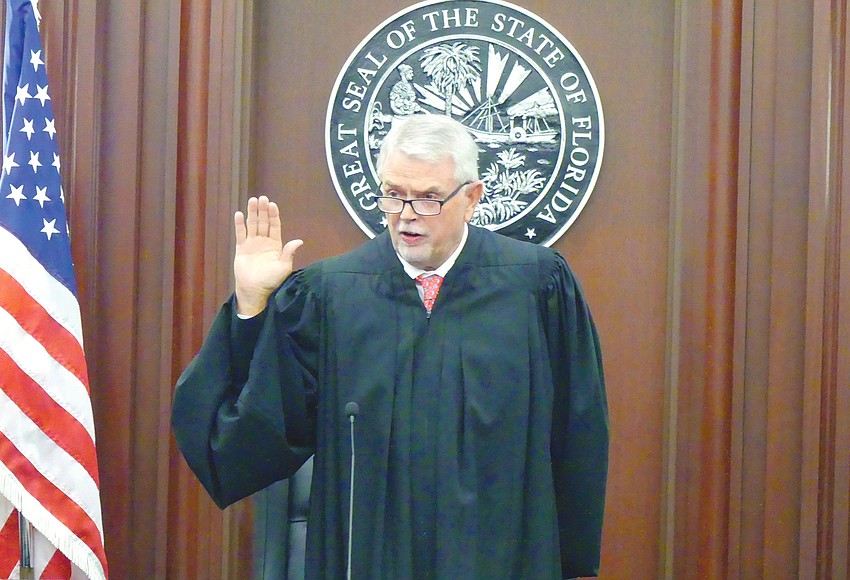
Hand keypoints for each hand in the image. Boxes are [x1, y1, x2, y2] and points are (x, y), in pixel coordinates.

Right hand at [233, 196, 302, 315]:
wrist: (255, 290)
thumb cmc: (271, 280)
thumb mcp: (283, 267)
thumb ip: (289, 253)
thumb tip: (299, 241)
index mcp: (275, 245)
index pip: (274, 226)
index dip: (273, 215)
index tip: (272, 204)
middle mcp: (263, 241)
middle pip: (263, 222)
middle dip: (263, 210)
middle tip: (262, 198)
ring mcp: (252, 244)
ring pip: (252, 225)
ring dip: (252, 213)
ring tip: (252, 201)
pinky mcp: (241, 248)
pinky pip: (240, 234)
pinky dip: (239, 224)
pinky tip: (239, 214)